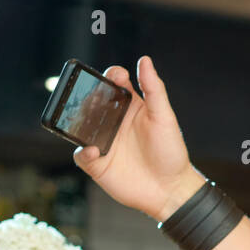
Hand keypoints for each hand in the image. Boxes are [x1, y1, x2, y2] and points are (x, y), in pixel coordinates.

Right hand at [72, 56, 205, 221]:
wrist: (171, 190)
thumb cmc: (171, 153)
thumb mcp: (165, 118)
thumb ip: (154, 89)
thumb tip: (144, 60)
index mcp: (129, 107)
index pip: (113, 83)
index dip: (111, 75)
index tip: (117, 74)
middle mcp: (114, 122)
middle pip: (91, 101)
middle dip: (88, 95)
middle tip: (93, 95)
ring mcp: (103, 142)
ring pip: (80, 125)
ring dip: (79, 120)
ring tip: (86, 118)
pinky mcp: (98, 163)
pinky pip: (81, 154)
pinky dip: (83, 151)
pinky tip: (95, 150)